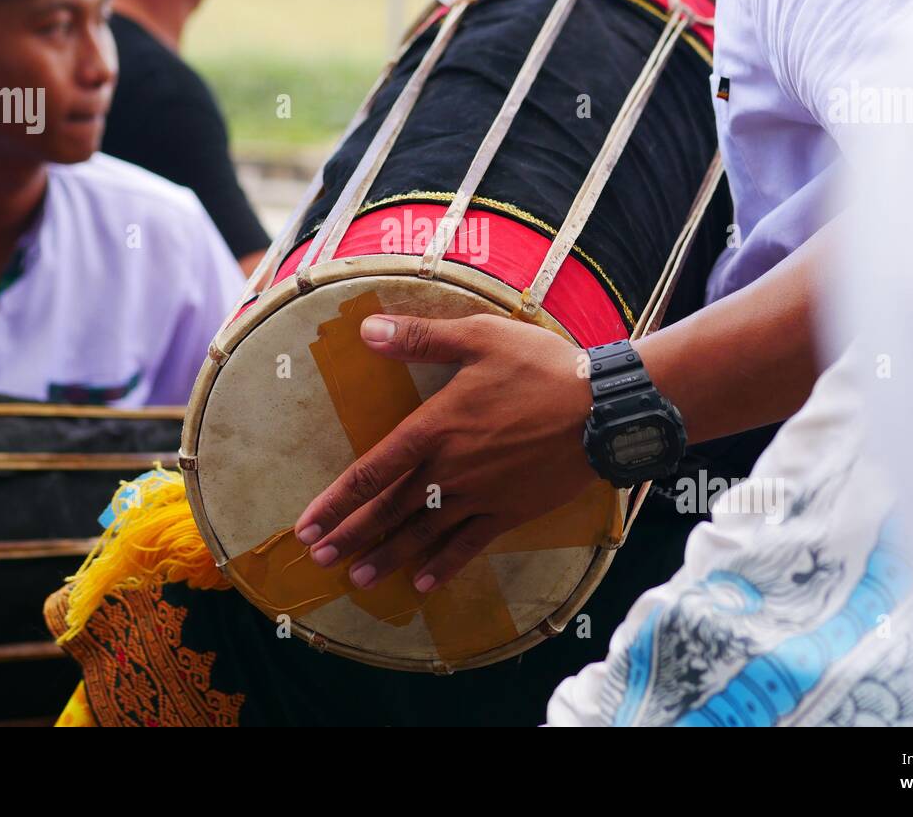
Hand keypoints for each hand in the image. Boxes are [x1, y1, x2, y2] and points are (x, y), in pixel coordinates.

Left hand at [293, 312, 597, 591]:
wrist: (605, 409)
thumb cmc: (542, 367)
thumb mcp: (479, 338)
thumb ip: (421, 338)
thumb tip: (367, 329)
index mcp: (436, 428)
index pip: (372, 471)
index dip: (336, 501)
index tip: (307, 524)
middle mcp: (450, 469)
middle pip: (389, 509)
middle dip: (350, 536)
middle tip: (317, 560)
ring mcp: (481, 495)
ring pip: (423, 534)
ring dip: (387, 557)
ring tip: (357, 580)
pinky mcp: (510, 511)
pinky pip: (469, 545)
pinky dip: (444, 566)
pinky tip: (424, 583)